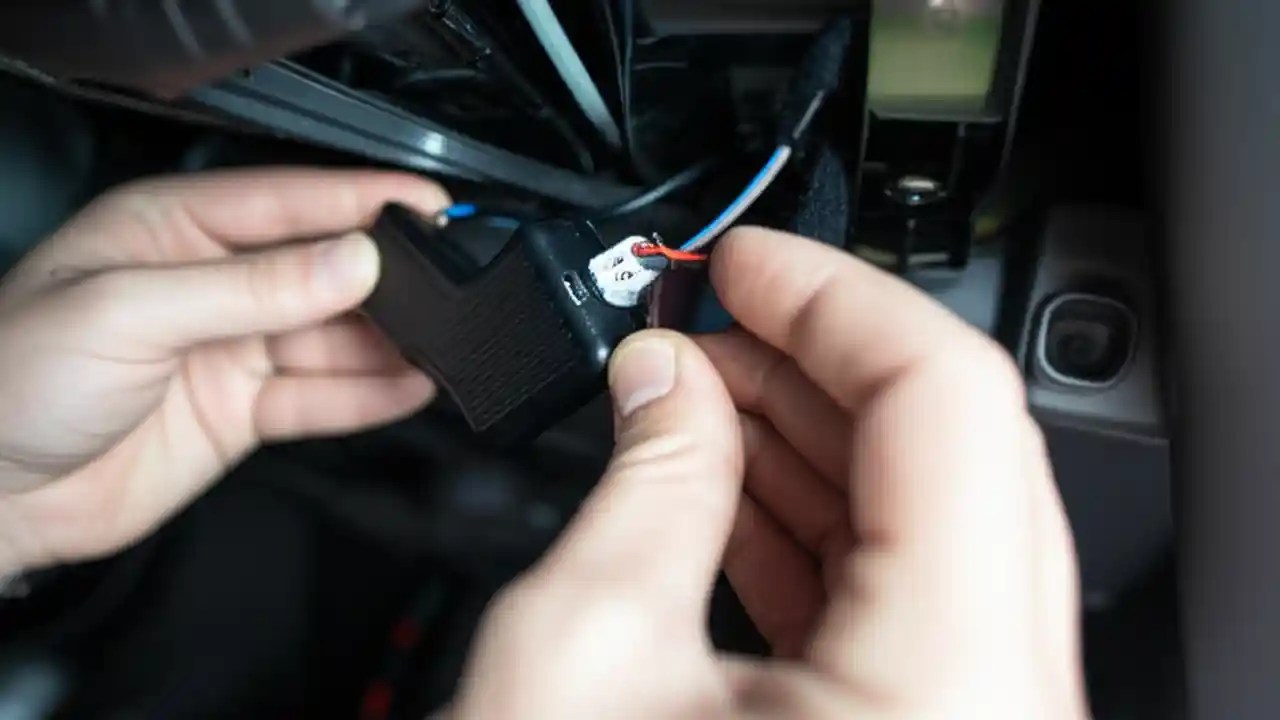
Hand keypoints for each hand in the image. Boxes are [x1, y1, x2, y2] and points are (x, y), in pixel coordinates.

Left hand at [0, 169, 447, 573]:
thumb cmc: (12, 380)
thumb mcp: (133, 312)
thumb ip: (252, 288)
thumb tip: (349, 261)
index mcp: (172, 229)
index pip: (288, 202)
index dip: (363, 201)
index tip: (428, 207)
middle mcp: (209, 284)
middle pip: (321, 272)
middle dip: (387, 279)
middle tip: (448, 285)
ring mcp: (229, 350)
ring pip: (331, 338)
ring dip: (388, 343)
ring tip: (443, 344)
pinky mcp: (241, 410)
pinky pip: (319, 397)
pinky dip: (368, 396)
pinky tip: (410, 386)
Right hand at [450, 229, 1087, 718]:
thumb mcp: (579, 658)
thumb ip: (641, 480)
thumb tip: (661, 377)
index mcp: (947, 693)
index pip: (945, 405)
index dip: (834, 299)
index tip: (745, 264)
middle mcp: (998, 718)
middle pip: (952, 460)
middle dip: (817, 367)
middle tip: (707, 324)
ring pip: (930, 531)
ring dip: (815, 441)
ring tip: (701, 393)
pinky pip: (900, 606)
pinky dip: (815, 530)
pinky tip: (727, 486)